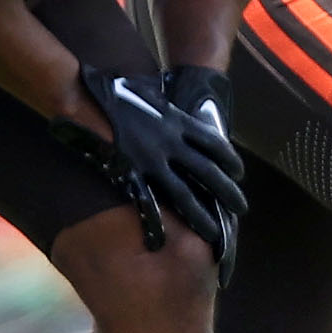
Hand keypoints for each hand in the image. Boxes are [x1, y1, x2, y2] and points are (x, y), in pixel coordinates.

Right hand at [50, 66, 247, 260]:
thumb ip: (163, 107)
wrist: (90, 98)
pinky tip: (165, 239)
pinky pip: (150, 203)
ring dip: (202, 216)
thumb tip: (168, 107)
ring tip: (215, 233)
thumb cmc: (116, 93)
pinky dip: (158, 223)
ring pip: (185, 194)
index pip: (214, 144)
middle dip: (227, 192)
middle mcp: (170, 143)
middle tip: (241, 208)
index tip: (238, 173)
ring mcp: (152, 161)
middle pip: (208, 173)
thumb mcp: (149, 95)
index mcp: (177, 122)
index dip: (230, 160)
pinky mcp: (132, 174)